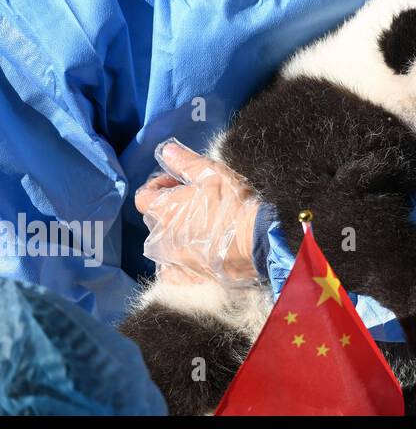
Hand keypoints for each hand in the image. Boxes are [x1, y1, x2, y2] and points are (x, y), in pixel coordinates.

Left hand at [134, 139, 261, 286]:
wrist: (258, 241)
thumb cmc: (234, 204)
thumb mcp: (213, 174)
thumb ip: (185, 163)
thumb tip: (166, 151)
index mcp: (163, 210)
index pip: (144, 196)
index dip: (160, 185)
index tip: (180, 183)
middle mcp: (160, 237)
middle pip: (155, 220)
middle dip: (171, 209)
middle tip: (198, 202)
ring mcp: (172, 261)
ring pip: (163, 245)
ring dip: (175, 235)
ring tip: (202, 228)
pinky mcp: (187, 278)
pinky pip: (171, 271)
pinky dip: (178, 264)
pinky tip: (196, 254)